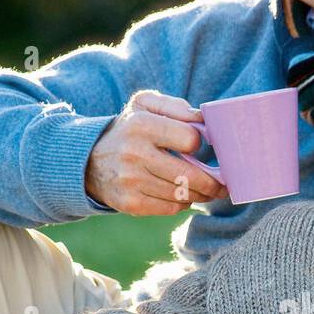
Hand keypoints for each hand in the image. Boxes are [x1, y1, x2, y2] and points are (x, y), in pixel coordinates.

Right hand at [85, 90, 226, 213]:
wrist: (90, 161)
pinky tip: (182, 195)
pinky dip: (182, 203)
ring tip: (207, 191)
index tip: (201, 147)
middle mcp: (134, 153)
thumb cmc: (129, 129)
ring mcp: (131, 181)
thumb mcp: (145, 105)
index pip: (191, 139)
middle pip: (191, 175)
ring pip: (184, 195)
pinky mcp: (131, 204)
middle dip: (213, 183)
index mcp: (141, 124)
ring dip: (201, 195)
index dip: (200, 143)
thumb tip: (204, 120)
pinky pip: (171, 208)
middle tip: (223, 184)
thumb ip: (176, 107)